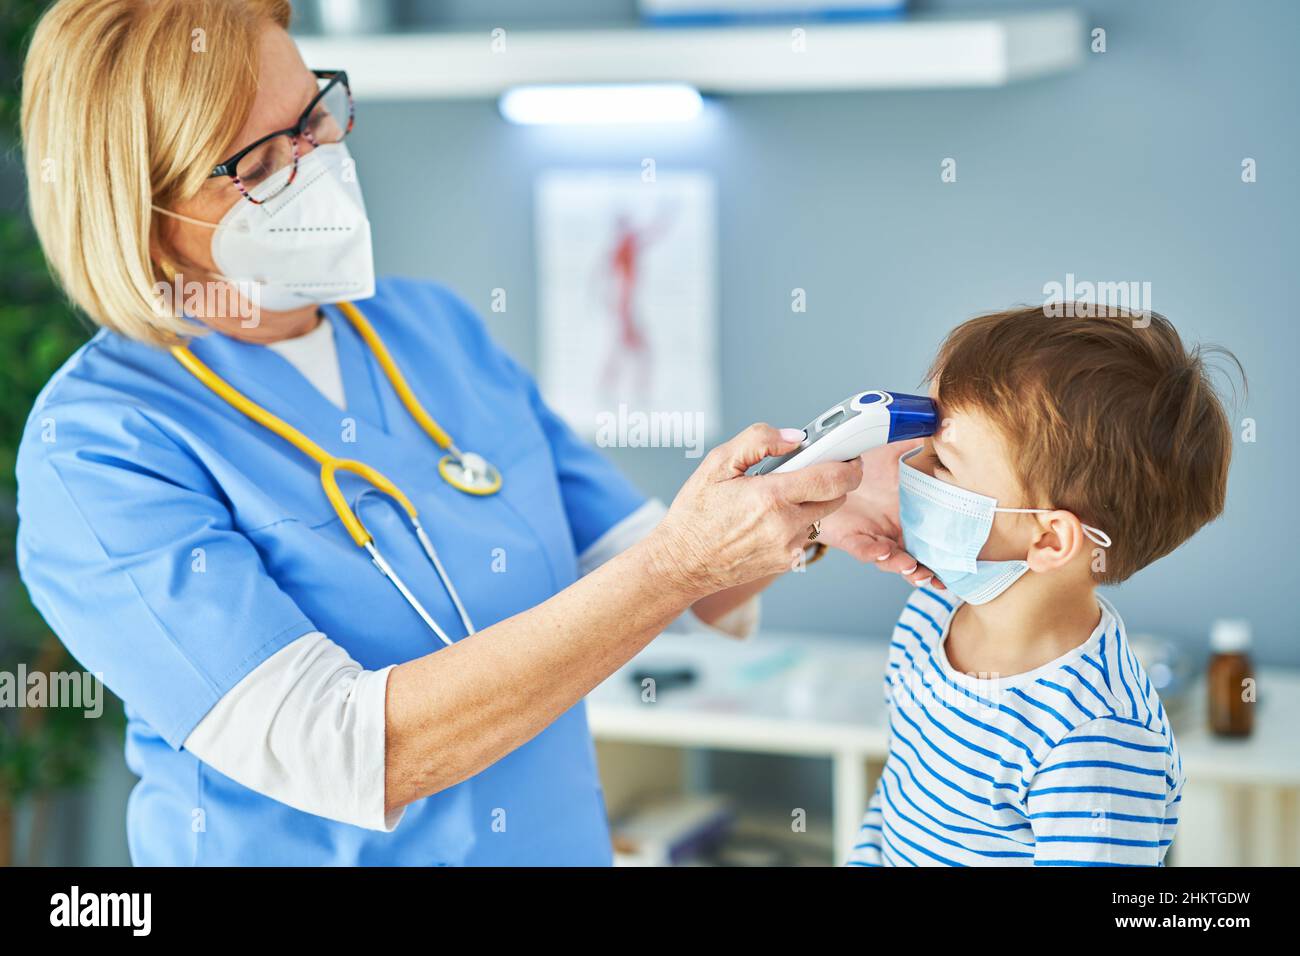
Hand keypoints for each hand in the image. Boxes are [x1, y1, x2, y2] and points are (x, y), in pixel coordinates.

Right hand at [646, 423, 862, 597]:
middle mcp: (785, 526)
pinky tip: (769, 518)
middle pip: (837, 498)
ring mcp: (788, 548)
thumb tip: (794, 438)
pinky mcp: (787, 562)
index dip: (849, 463)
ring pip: (822, 517)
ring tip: (777, 496)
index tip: (849, 455)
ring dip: (812, 502)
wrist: (682, 562)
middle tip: (810, 469)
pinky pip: (806, 535)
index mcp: (771, 497)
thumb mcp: (717, 464)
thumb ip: (758, 441)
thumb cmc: (695, 513)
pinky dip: (797, 522)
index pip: (832, 478)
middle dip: (832, 480)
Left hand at [814, 438, 944, 589]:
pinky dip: (876, 553)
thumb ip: (918, 443)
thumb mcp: (892, 452)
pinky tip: (886, 553)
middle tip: (943, 576)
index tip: (966, 554)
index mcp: (911, 511)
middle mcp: (895, 528)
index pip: (936, 532)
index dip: (950, 545)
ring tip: (916, 569)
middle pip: (919, 555)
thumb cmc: (858, 467)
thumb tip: (944, 426)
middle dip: (931, 569)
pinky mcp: (852, 537)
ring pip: (894, 558)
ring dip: (905, 566)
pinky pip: (865, 549)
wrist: (822, 473)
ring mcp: (875, 535)